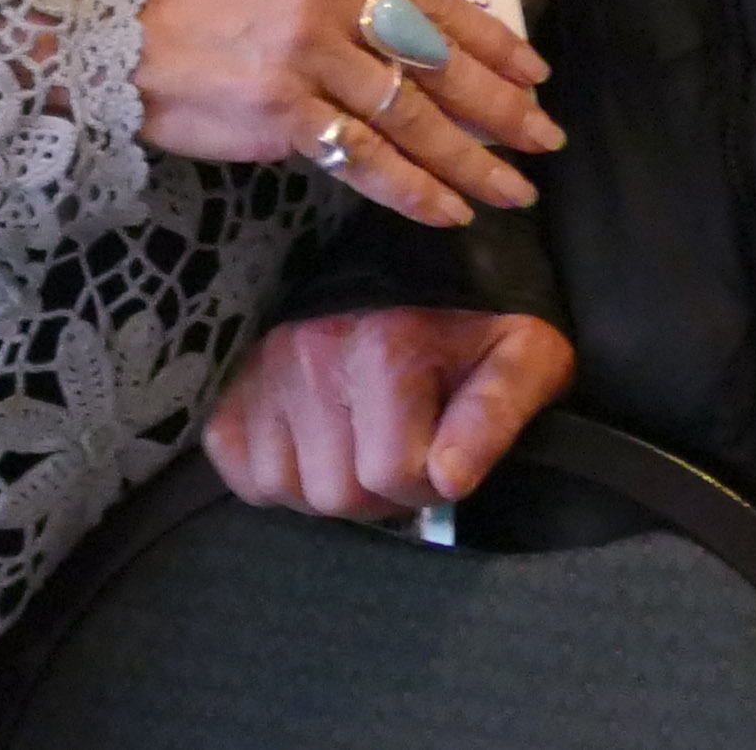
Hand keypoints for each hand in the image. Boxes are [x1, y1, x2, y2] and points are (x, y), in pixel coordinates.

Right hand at [137, 0, 560, 226]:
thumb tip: (419, 28)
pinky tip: (446, 210)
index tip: (537, 75)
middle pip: (435, 61)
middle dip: (500, 108)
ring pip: (410, 116)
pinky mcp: (283, 111)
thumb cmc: (202, 8)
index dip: (494, 41)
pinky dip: (411, 190)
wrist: (119, 43)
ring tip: (511, 190)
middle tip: (545, 141)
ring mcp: (306, 55)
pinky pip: (365, 159)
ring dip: (469, 161)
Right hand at [207, 307, 576, 517]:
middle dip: (377, 491)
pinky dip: (272, 468)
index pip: (393, 477)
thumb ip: (495, 416)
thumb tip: (449, 479)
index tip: (444, 452)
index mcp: (385, 349)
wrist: (416, 263)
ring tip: (356, 442)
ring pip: (282, 485)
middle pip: (335, 493)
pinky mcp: (233, 377)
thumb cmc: (476, 322)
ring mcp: (263, 364)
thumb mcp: (522, 358)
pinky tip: (312, 442)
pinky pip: (236, 463)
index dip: (430, 482)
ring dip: (322, 481)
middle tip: (400, 447)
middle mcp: (311, 352)